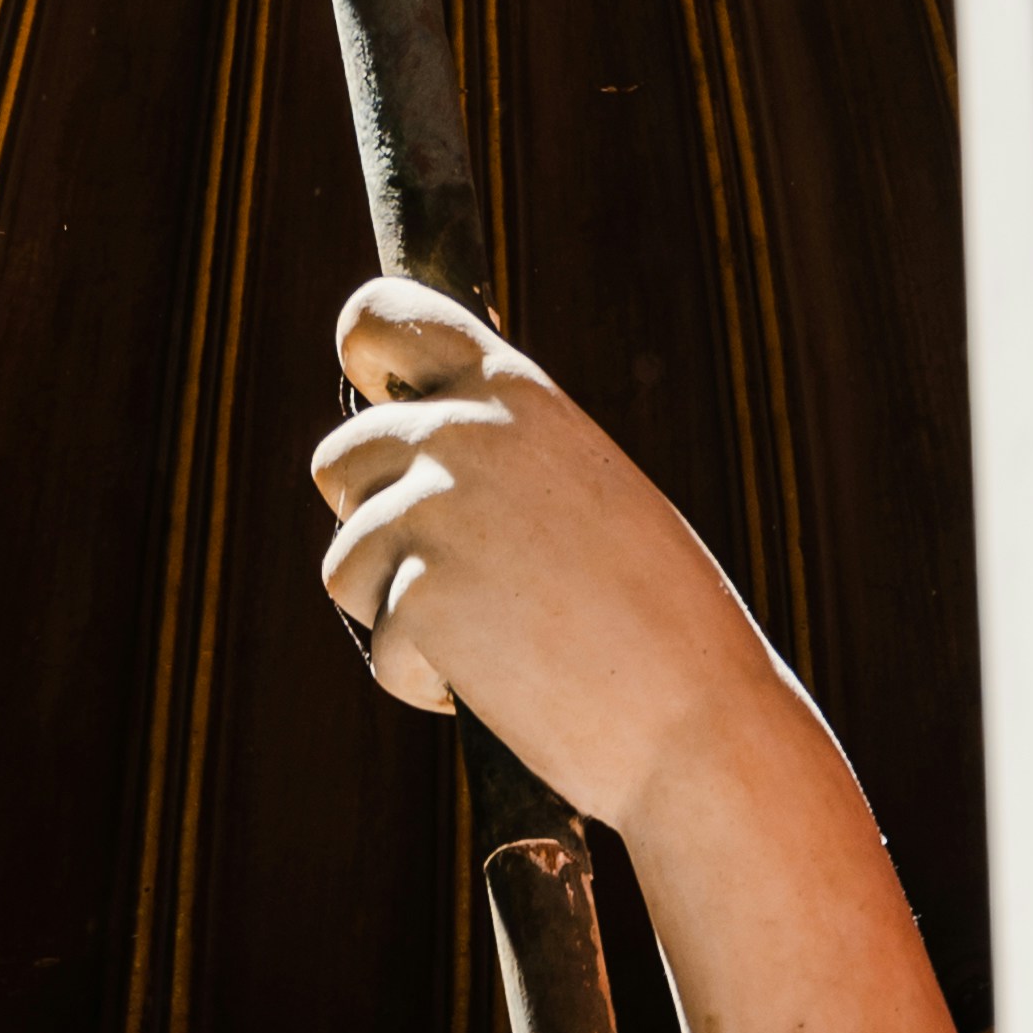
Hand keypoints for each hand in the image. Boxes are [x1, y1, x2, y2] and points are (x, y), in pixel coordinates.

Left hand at [309, 279, 761, 835]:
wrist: (693, 713)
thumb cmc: (659, 619)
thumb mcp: (589, 493)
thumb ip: (505, 462)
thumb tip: (417, 466)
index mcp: (512, 391)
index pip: (380, 319)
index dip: (363, 362)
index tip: (372, 394)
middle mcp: (461, 432)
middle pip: (339, 460)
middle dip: (374, 529)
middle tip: (452, 584)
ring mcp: (432, 511)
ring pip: (345, 563)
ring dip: (396, 617)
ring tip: (491, 642)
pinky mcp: (415, 596)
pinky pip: (380, 649)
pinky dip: (425, 684)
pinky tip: (504, 687)